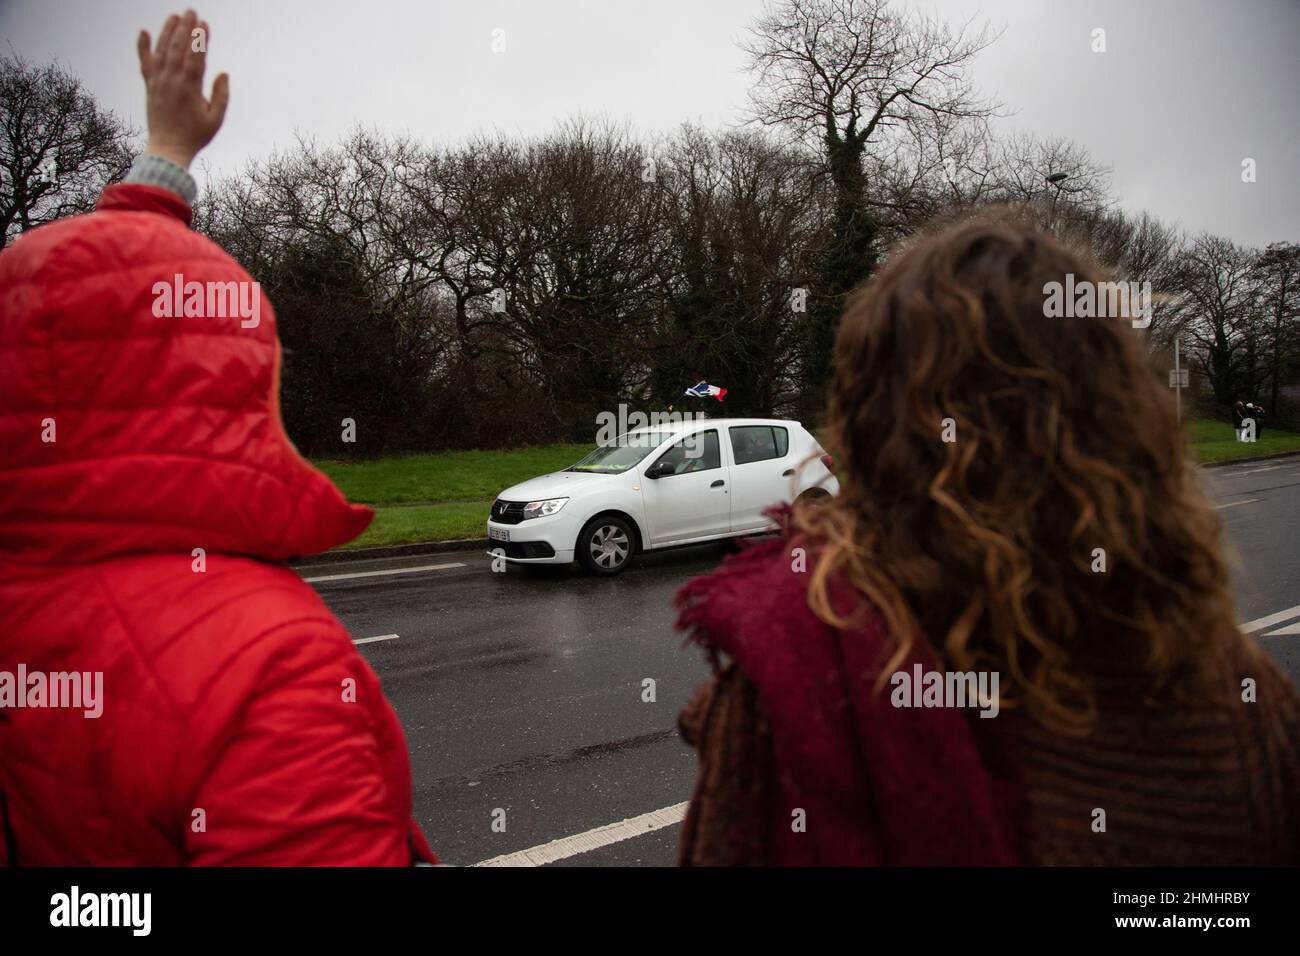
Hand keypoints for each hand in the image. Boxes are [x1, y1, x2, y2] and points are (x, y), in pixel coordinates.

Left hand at [137, 9, 228, 168]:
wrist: (168, 149)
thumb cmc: (195, 136)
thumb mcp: (216, 119)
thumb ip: (220, 96)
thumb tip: (222, 73)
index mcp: (190, 88)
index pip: (196, 57)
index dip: (200, 39)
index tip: (204, 24)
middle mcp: (172, 81)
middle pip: (178, 48)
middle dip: (184, 28)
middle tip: (190, 11)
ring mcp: (158, 82)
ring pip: (162, 51)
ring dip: (168, 31)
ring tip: (174, 16)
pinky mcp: (149, 86)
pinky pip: (145, 62)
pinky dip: (143, 46)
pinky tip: (144, 31)